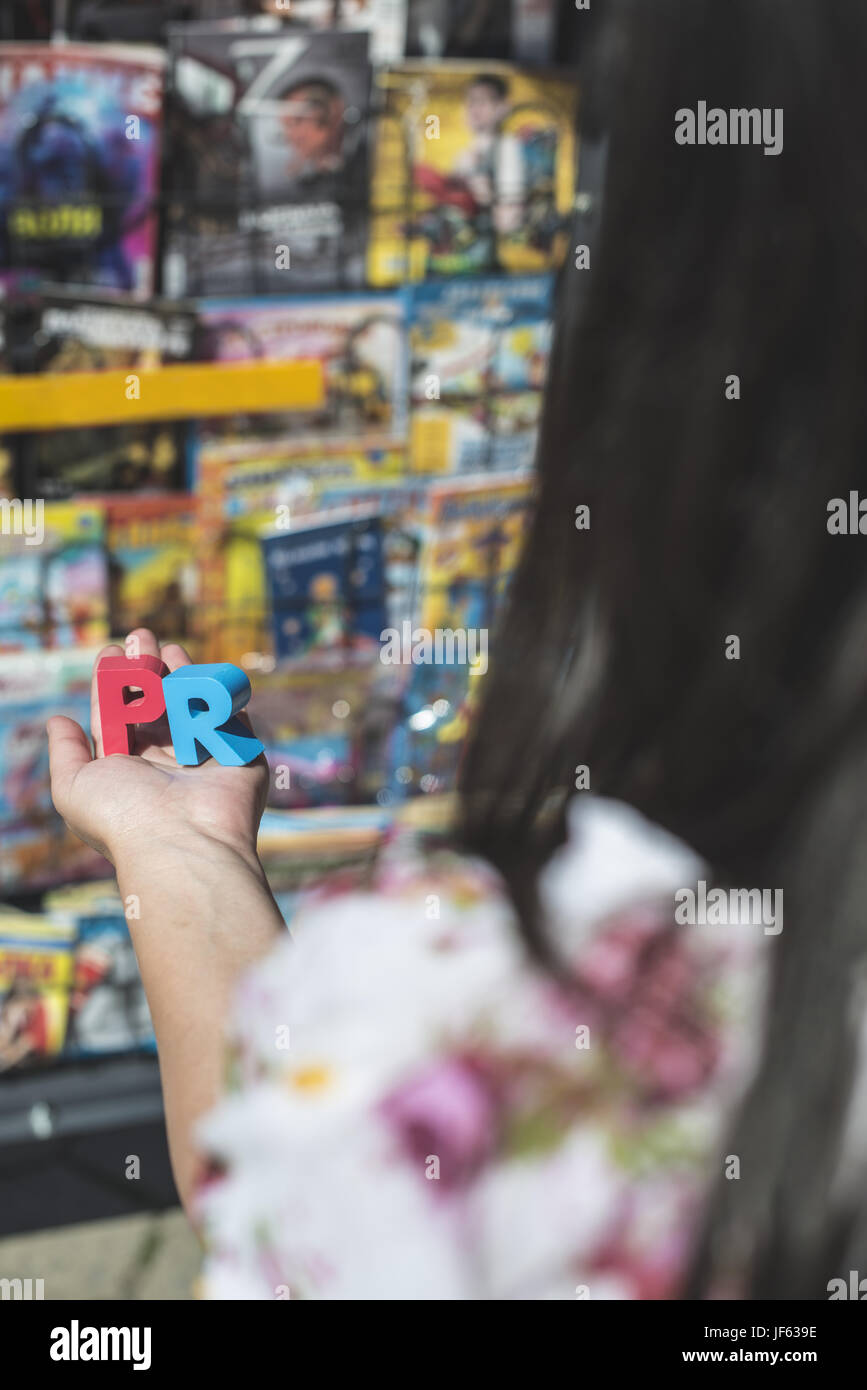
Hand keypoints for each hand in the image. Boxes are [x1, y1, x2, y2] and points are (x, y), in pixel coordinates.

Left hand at [47, 629, 268, 869]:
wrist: (183, 842)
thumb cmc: (123, 817)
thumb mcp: (73, 787)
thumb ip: (65, 752)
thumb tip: (57, 720)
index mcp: (128, 768)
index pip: (117, 714)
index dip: (111, 681)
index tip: (109, 650)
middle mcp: (165, 761)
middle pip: (154, 702)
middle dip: (145, 667)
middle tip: (139, 635)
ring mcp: (203, 755)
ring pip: (189, 702)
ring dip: (177, 670)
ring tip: (162, 644)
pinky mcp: (239, 752)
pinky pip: (227, 712)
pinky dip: (215, 688)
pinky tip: (199, 666)